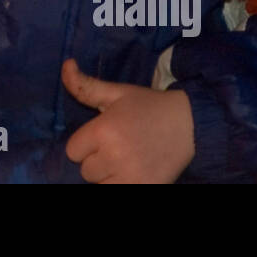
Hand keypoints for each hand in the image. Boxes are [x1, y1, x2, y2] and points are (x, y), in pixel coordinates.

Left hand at [61, 58, 194, 182]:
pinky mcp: (145, 189)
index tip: (103, 135)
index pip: (73, 150)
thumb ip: (85, 85)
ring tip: (127, 160)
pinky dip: (123, 184)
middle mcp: (114, 156)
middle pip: (86, 170)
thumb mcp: (116, 93)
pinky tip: (134, 172)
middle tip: (118, 146)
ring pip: (100, 184)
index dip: (85, 143)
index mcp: (104, 131)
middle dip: (97, 159)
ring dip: (109, 175)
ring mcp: (131, 177)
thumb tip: (66, 64)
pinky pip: (118, 193)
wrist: (190, 125)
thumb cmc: (149, 107)